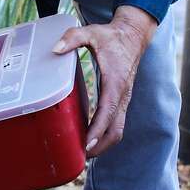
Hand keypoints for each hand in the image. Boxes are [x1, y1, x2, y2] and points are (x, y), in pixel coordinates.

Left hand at [52, 5, 156, 158]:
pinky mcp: (121, 100)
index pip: (108, 113)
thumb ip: (73, 38)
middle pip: (116, 129)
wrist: (133, 35)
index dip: (97, 131)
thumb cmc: (111, 36)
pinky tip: (90, 139)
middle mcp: (122, 95)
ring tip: (84, 154)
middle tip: (81, 157)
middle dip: (101, 146)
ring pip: (118, 129)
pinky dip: (105, 135)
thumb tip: (56, 49)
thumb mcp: (92, 32)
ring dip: (104, 144)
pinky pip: (115, 123)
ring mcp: (123, 99)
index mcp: (116, 82)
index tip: (87, 145)